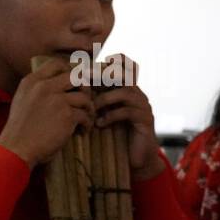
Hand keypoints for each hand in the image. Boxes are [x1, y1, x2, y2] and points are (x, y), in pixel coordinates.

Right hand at [0, 57, 94, 167]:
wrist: (17, 147)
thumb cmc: (21, 128)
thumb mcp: (23, 100)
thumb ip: (38, 90)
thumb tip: (59, 85)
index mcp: (32, 81)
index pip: (56, 64)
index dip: (71, 72)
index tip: (75, 85)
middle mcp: (44, 86)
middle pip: (76, 77)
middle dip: (85, 89)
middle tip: (85, 102)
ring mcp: (57, 100)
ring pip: (84, 98)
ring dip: (88, 110)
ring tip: (85, 120)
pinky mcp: (67, 115)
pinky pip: (85, 115)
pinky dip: (87, 124)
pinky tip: (82, 131)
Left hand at [93, 55, 161, 180]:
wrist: (137, 158)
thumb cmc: (118, 135)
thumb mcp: (106, 112)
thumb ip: (97, 98)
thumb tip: (73, 85)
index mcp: (129, 89)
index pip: (127, 64)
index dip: (113, 60)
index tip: (91, 68)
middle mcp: (139, 94)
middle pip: (126, 74)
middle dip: (104, 77)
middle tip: (86, 84)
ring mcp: (144, 107)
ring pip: (125, 92)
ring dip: (104, 100)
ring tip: (92, 110)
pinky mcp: (146, 121)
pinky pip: (128, 112)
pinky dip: (110, 116)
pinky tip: (100, 124)